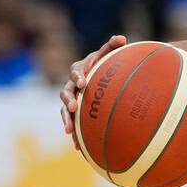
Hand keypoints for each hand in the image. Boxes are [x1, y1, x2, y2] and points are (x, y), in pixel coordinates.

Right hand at [59, 34, 126, 149]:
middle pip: (66, 93)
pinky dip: (76, 134)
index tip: (83, 83)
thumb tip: (120, 38)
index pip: (76, 72)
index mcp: (80, 70)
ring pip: (65, 110)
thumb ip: (113, 46)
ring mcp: (73, 99)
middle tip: (73, 108)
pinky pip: (73, 123)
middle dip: (68, 101)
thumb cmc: (107, 64)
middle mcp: (73, 85)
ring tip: (69, 131)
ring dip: (67, 120)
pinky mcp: (76, 113)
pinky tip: (79, 148)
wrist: (104, 78)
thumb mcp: (110, 54)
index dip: (78, 77)